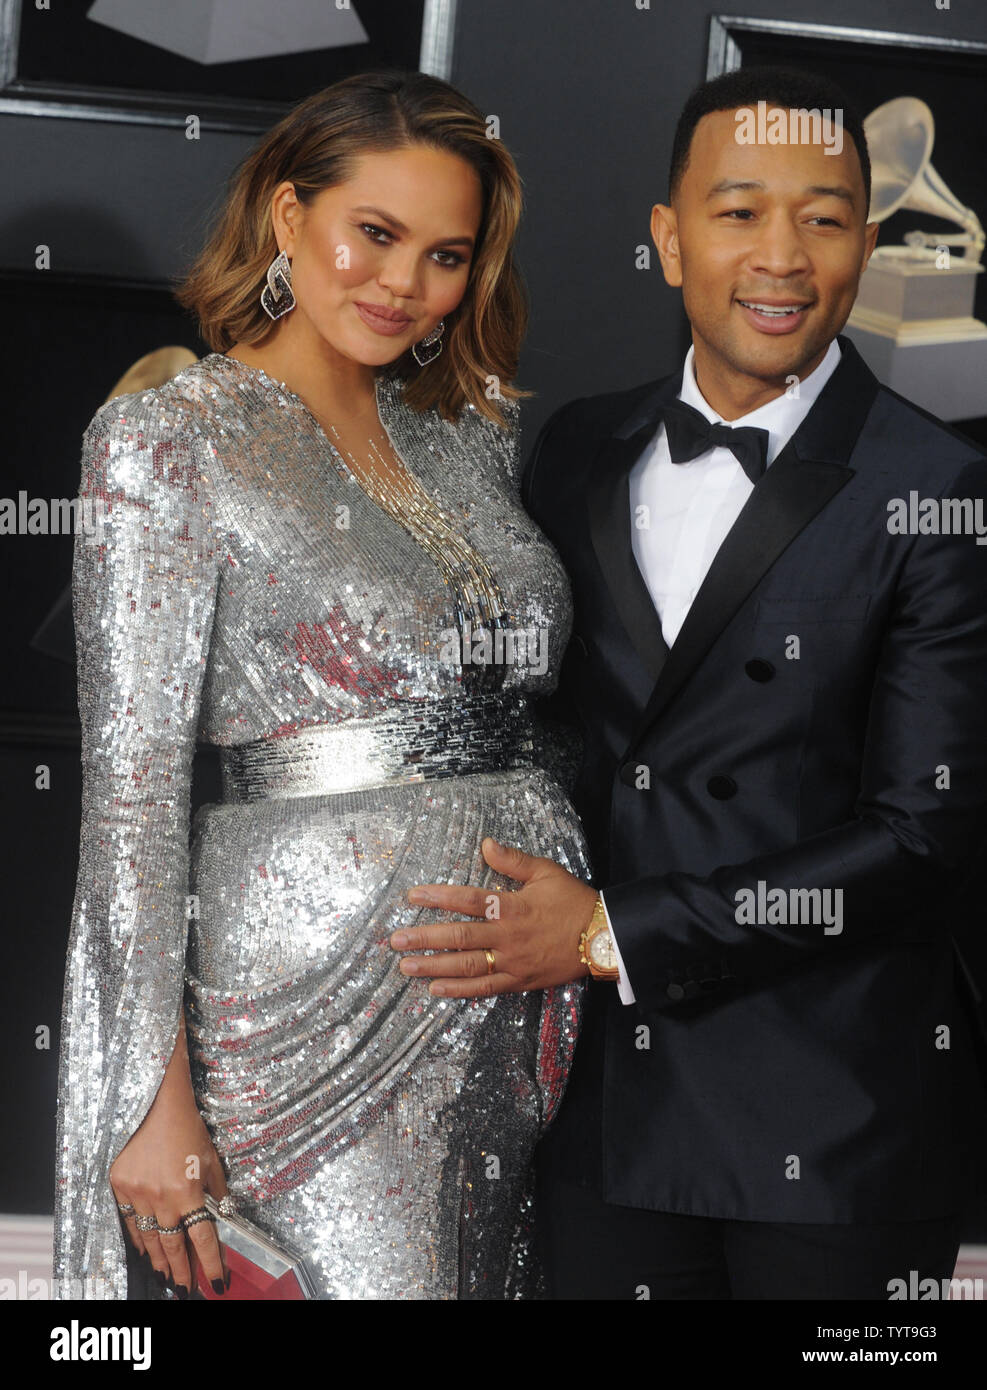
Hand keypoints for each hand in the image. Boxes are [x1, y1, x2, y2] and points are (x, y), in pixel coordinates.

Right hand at [109, 1020, 229, 1298]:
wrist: (157, 1103)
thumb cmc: (188, 1127)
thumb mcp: (211, 1157)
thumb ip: (218, 1188)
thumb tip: (223, 1211)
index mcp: (189, 1192)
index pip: (203, 1239)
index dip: (210, 1264)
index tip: (216, 1282)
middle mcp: (163, 1198)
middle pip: (174, 1247)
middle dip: (182, 1272)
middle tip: (187, 1289)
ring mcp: (138, 1194)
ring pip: (149, 1239)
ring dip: (159, 1261)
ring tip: (167, 1276)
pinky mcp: (120, 1186)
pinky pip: (129, 1221)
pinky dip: (138, 1238)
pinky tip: (145, 1250)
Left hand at [389, 836, 596, 996]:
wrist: (604, 937)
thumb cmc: (574, 902)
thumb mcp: (546, 872)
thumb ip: (513, 861)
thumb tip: (485, 844)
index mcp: (512, 906)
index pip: (468, 900)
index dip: (438, 897)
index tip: (412, 897)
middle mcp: (507, 936)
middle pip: (459, 937)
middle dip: (424, 938)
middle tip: (396, 941)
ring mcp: (512, 961)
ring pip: (467, 965)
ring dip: (434, 966)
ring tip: (406, 966)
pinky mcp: (519, 981)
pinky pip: (485, 988)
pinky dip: (459, 990)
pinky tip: (436, 989)